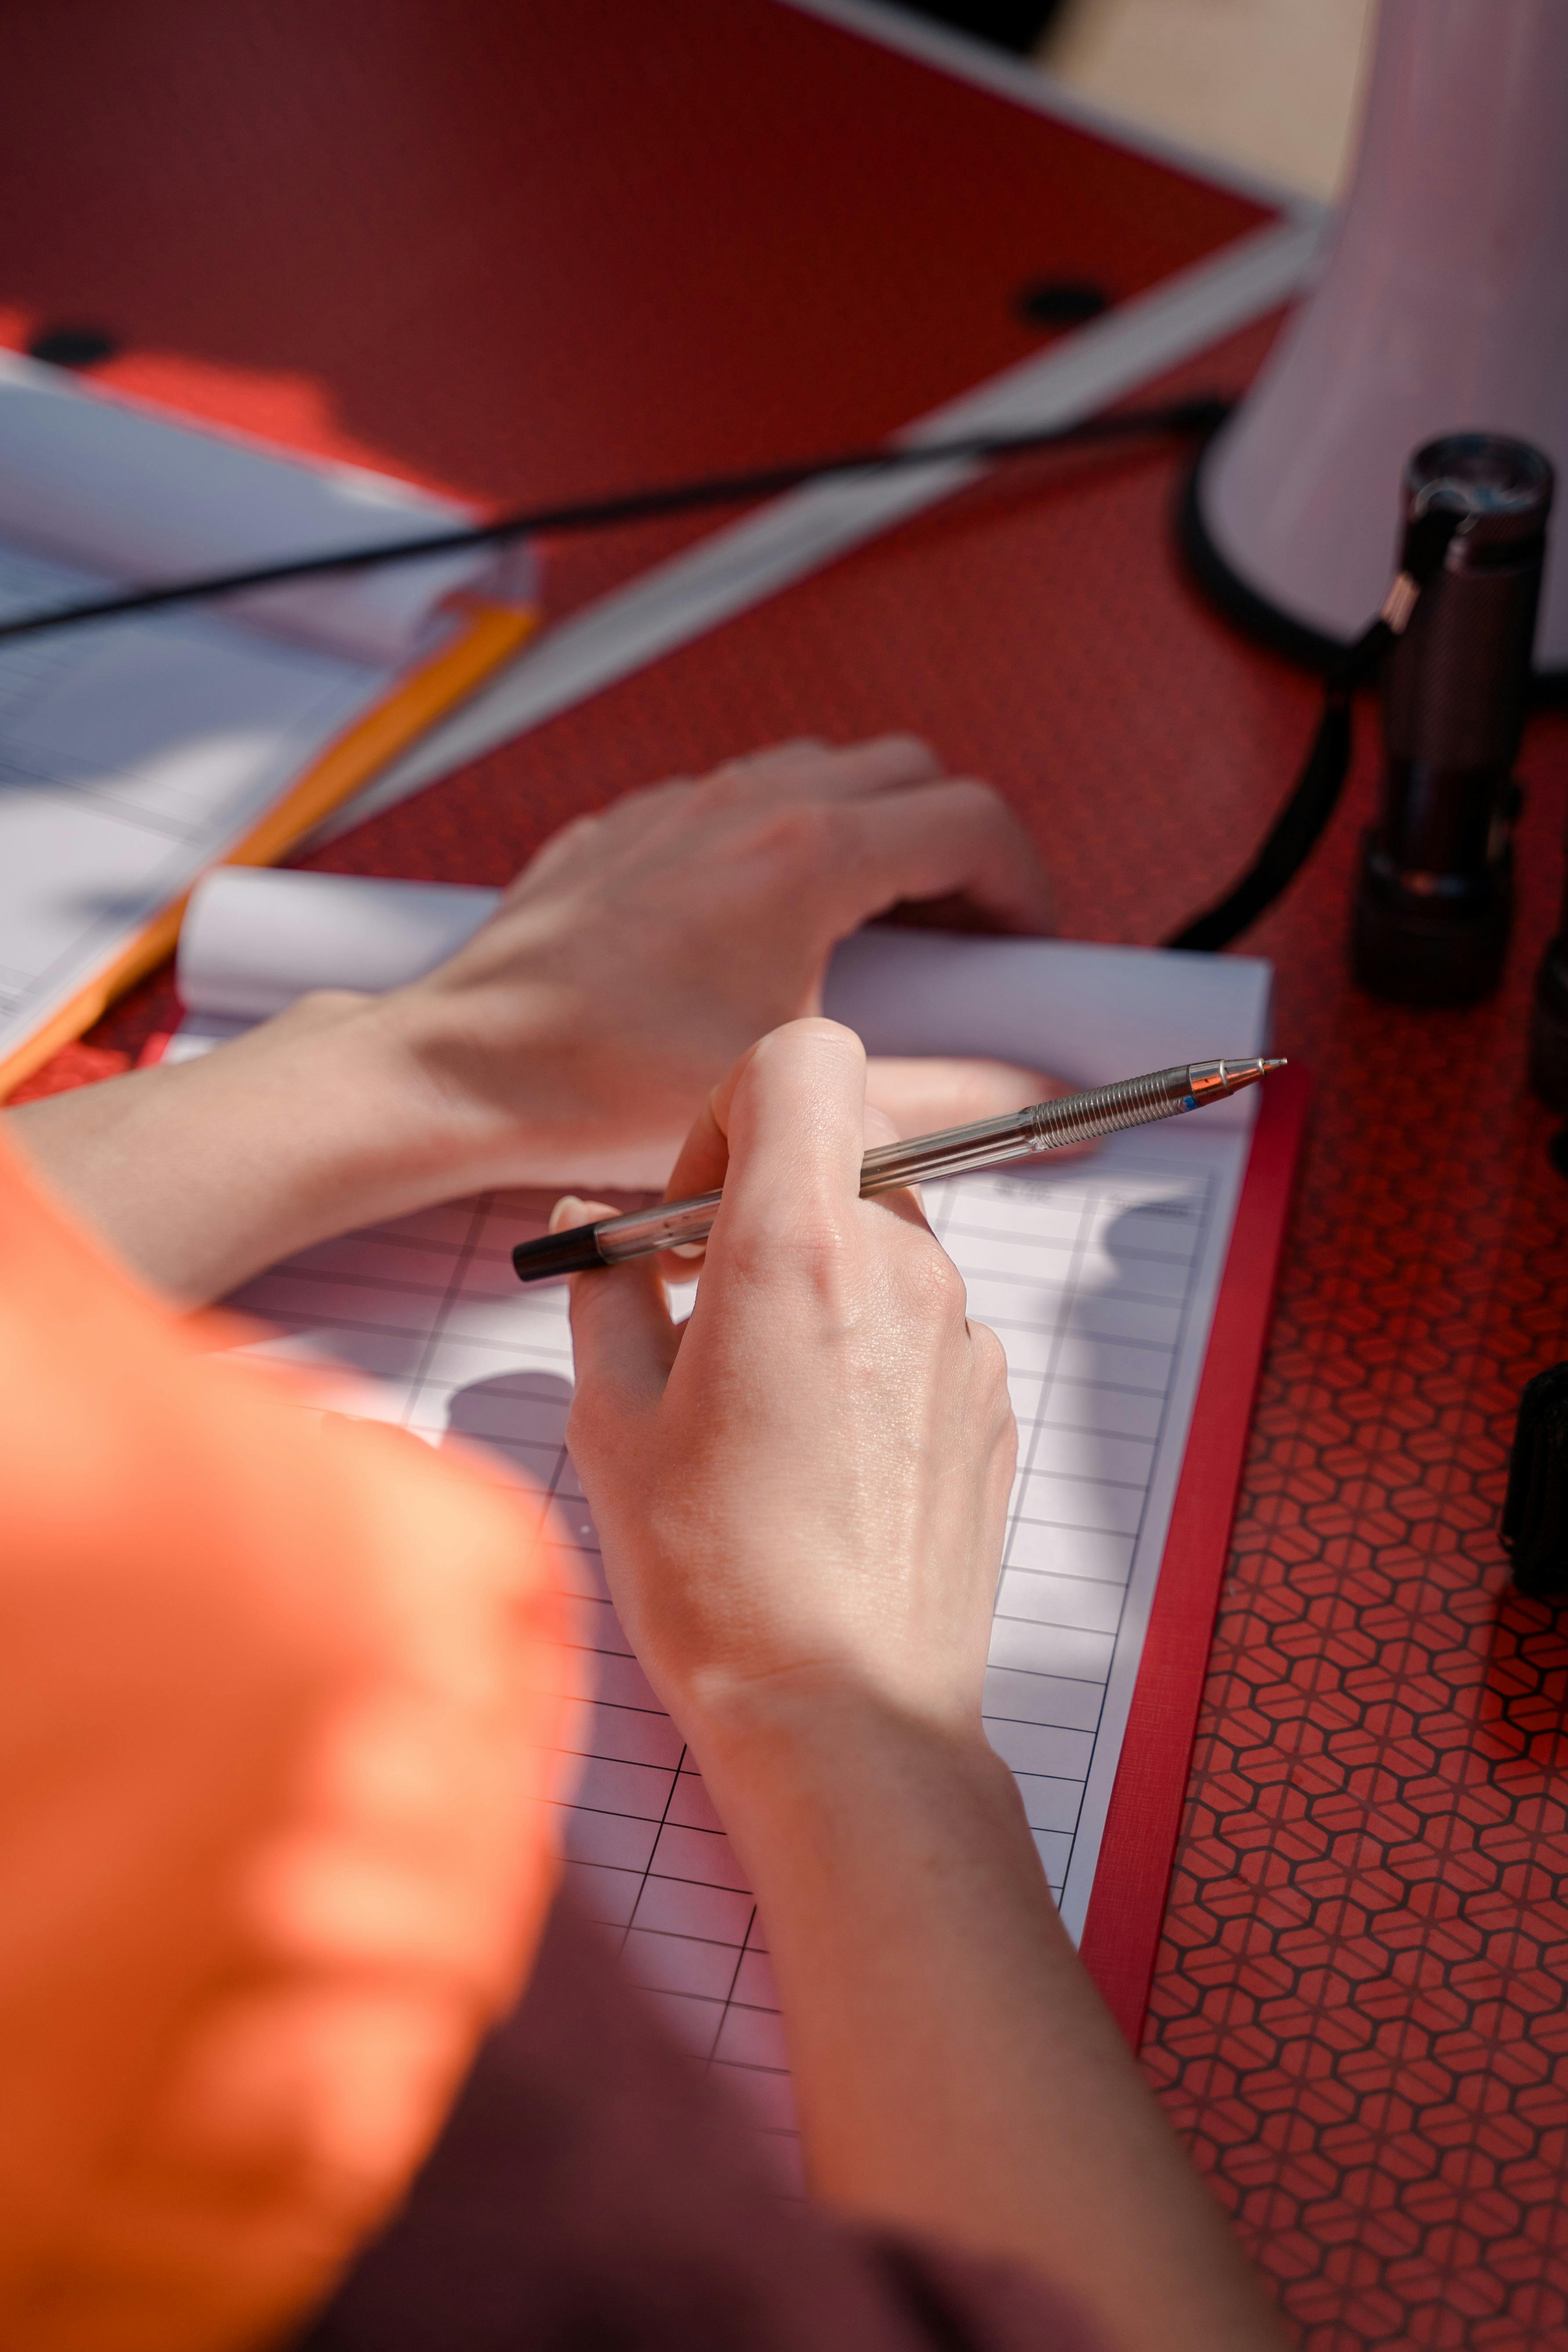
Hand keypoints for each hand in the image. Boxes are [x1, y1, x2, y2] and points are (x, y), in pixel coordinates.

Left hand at [382, 733, 1056, 1191]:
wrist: (463, 1069)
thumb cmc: (603, 1085)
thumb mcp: (799, 1093)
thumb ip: (945, 1097)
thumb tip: (1038, 1096)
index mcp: (806, 855)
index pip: (973, 822)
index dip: (1024, 885)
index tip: (1023, 947)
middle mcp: (747, 804)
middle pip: (912, 774)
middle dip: (959, 847)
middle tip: (961, 938)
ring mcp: (681, 806)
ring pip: (825, 769)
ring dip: (874, 831)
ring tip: (875, 927)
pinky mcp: (628, 828)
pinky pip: (738, 796)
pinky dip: (786, 837)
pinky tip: (766, 924)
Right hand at [558, 1021, 1288, 2351]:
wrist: (848, 1714)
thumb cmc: (717, 1577)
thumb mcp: (614, 1424)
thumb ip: (605, 1294)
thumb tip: (593, 1230)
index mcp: (799, 1249)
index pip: (804, 1059)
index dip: (736, 1102)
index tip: (695, 1203)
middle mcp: (901, 1269)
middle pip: (839, 1157)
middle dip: (763, 1207)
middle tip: (699, 1309)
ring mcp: (962, 1334)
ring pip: (880, 1244)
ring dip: (814, 1282)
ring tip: (754, 1403)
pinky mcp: (991, 1399)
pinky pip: (920, 1323)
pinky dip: (866, 1347)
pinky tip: (818, 1450)